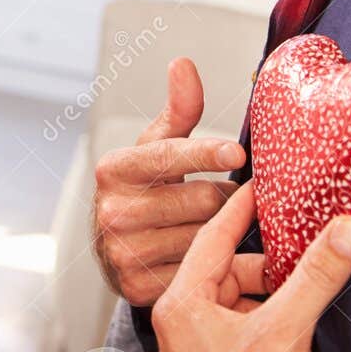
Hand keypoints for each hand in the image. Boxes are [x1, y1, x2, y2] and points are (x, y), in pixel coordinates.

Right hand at [92, 58, 245, 303]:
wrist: (114, 248)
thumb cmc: (145, 188)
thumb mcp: (156, 148)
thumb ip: (178, 110)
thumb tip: (183, 63)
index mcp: (115, 170)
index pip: (169, 156)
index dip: (206, 154)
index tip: (237, 153)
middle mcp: (113, 212)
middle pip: (202, 202)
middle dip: (227, 198)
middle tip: (236, 197)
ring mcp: (124, 253)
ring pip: (207, 239)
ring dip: (226, 233)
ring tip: (227, 227)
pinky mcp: (137, 287)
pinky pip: (201, 275)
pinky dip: (220, 267)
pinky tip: (221, 259)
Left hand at [152, 181, 350, 351]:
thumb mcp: (286, 332)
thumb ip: (316, 276)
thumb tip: (346, 228)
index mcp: (180, 305)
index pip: (212, 237)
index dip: (242, 208)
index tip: (265, 185)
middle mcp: (184, 322)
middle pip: (231, 267)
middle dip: (272, 257)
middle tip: (308, 238)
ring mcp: (202, 347)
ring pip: (243, 296)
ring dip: (277, 288)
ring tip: (312, 276)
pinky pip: (249, 323)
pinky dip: (276, 314)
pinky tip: (303, 313)